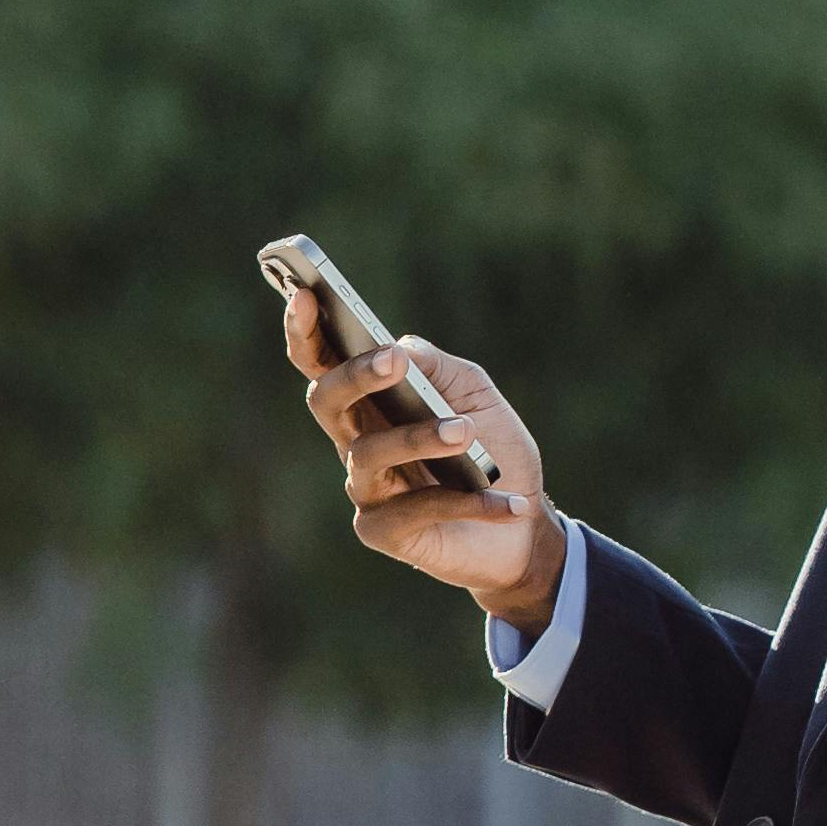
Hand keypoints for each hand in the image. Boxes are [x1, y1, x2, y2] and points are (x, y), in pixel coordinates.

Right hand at [283, 294, 563, 634]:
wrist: (524, 527)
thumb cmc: (494, 451)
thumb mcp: (476, 395)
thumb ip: (437, 367)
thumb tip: (399, 346)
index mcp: (371, 400)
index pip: (321, 361)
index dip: (304, 330)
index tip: (302, 294)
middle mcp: (356, 440)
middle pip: (326, 401)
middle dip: (354, 376)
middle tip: (392, 361)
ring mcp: (366, 488)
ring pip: (369, 454)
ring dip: (419, 438)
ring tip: (466, 432)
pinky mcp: (383, 531)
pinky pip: (416, 510)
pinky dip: (467, 503)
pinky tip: (508, 501)